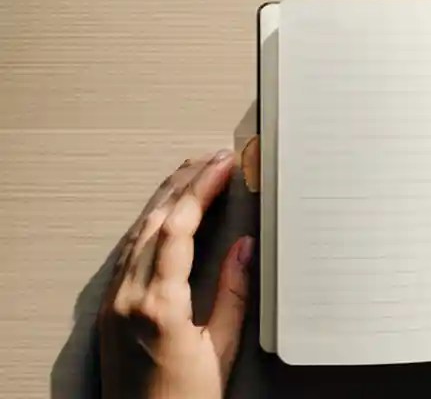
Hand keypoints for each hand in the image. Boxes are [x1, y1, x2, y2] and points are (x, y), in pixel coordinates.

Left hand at [99, 150, 254, 398]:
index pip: (179, 227)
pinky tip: (163, 215)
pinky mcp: (108, 311)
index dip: (202, 188)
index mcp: (159, 304)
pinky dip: (148, 224)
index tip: (222, 164)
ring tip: (191, 174)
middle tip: (211, 157)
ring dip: (164, 198)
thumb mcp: (221, 349)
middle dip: (184, 183)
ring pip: (136, 233)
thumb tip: (244, 247)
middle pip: (153, 221)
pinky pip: (127, 253)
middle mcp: (128, 298)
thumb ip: (234, 294)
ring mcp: (113, 303)